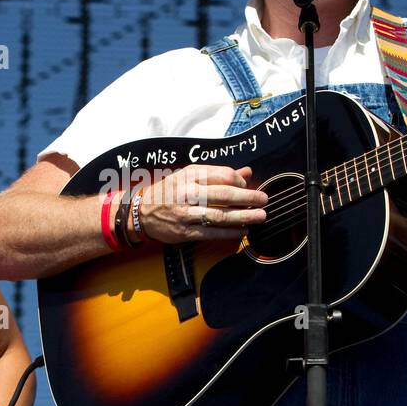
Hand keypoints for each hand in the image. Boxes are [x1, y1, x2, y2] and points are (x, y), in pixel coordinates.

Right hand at [133, 164, 267, 243]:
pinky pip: (210, 232)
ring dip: (242, 217)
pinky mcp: (184, 231)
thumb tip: (247, 172)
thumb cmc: (169, 191)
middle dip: (247, 198)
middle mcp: (187, 193)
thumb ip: (218, 174)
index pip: (222, 175)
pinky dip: (229, 233)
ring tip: (259, 217)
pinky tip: (242, 231)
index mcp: (190, 175)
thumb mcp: (190, 176)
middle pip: (223, 195)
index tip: (247, 187)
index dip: (239, 182)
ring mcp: (185, 213)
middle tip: (264, 200)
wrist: (142, 212)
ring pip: (219, 215)